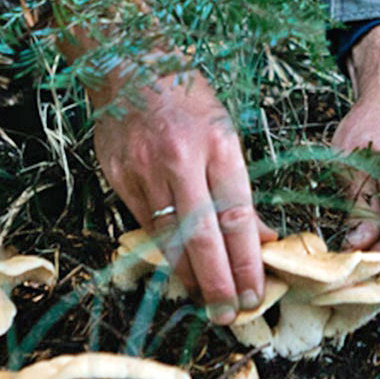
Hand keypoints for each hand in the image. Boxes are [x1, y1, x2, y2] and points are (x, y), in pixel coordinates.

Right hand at [91, 68, 274, 323]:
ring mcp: (143, 171)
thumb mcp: (225, 133)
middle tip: (230, 314)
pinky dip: (163, 251)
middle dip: (218, 283)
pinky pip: (143, 225)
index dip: (247, 263)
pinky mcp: (118, 178)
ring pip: (168, 239)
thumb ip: (239, 189)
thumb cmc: (187, 97)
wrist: (128, 64)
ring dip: (188, 276)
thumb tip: (261, 239)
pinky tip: (176, 269)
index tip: (256, 292)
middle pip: (202, 237)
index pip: (236, 218)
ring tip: (205, 300)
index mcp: (217, 145)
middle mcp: (180, 161)